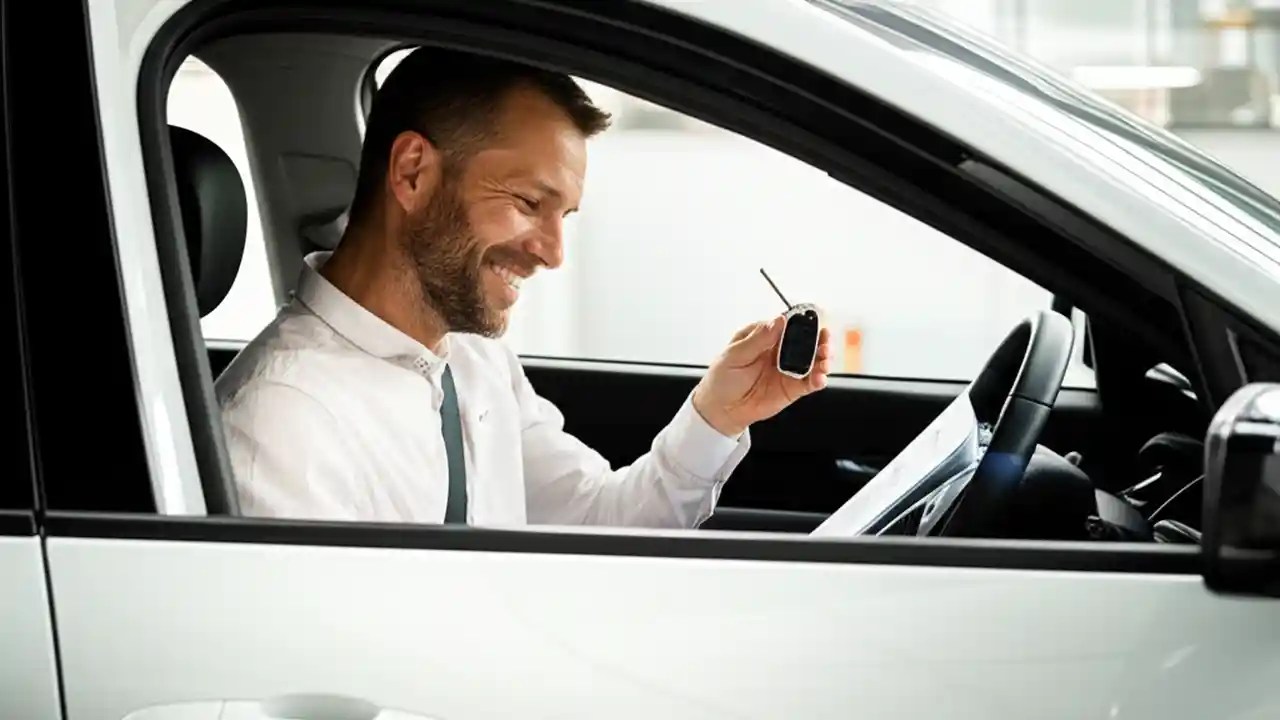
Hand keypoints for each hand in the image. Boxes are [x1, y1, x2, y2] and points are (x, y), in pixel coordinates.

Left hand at [692, 314, 832, 437]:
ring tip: (825, 360)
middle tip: (824, 340)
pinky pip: (810, 382)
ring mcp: (788, 370)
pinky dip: (818, 379)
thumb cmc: (723, 378)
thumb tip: (779, 320)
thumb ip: (758, 339)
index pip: (788, 324)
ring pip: (813, 361)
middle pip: (807, 341)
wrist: (721, 409)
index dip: (803, 321)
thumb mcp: (735, 354)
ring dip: (824, 358)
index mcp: (766, 337)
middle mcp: (780, 351)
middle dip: (819, 339)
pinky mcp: (793, 388)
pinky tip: (819, 378)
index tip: (813, 320)